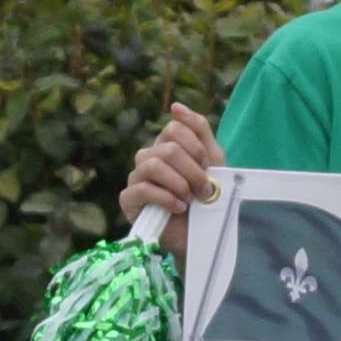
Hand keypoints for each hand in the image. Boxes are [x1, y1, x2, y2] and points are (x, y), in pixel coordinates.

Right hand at [120, 101, 219, 238]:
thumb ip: (198, 130)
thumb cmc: (205, 198)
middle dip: (192, 170)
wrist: (198, 235)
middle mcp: (148, 158)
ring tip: (190, 199)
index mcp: (166, 146)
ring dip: (179, 183)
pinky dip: (165, 198)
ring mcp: (136, 177)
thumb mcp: (211, 161)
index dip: (196, 147)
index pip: (174, 128)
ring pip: (153, 165)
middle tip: (204, 189)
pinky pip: (142, 189)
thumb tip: (175, 106)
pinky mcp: (128, 199)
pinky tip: (178, 208)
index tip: (208, 167)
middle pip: (167, 148)